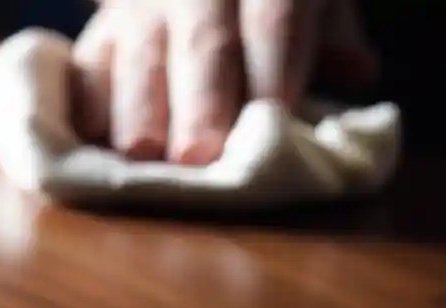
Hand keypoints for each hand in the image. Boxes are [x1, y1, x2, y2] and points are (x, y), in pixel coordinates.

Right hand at [70, 0, 377, 163]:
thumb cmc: (265, 4)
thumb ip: (331, 34)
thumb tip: (359, 71)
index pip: (271, 16)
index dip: (276, 64)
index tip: (276, 113)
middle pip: (202, 39)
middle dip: (200, 97)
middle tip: (198, 153)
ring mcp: (139, 8)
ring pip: (138, 53)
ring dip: (137, 108)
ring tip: (139, 155)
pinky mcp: (99, 36)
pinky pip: (86, 64)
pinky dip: (87, 102)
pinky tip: (89, 138)